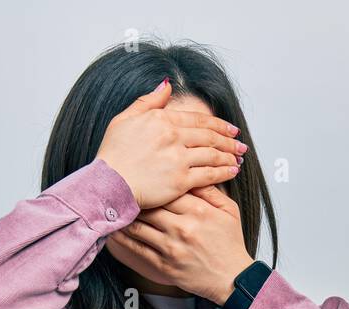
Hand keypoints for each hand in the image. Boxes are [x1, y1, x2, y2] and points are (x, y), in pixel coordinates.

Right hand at [95, 78, 245, 208]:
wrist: (107, 183)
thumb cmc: (112, 154)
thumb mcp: (125, 118)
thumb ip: (148, 101)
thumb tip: (166, 85)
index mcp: (162, 119)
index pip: (198, 120)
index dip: (218, 125)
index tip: (230, 129)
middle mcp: (173, 136)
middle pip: (210, 136)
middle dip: (229, 140)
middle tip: (240, 144)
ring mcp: (178, 158)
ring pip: (212, 154)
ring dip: (229, 156)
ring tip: (239, 158)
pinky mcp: (181, 180)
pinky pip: (209, 175)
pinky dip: (223, 172)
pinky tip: (232, 172)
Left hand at [107, 186, 255, 302]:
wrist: (232, 279)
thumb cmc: (230, 244)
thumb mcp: (229, 211)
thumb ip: (211, 191)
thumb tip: (194, 172)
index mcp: (198, 210)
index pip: (167, 190)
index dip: (152, 184)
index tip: (141, 179)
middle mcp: (183, 227)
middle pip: (149, 206)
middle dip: (135, 198)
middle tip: (121, 190)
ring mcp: (172, 247)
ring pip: (139, 226)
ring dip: (124, 217)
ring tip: (113, 207)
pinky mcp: (164, 265)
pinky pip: (137, 248)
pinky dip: (123, 239)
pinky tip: (114, 230)